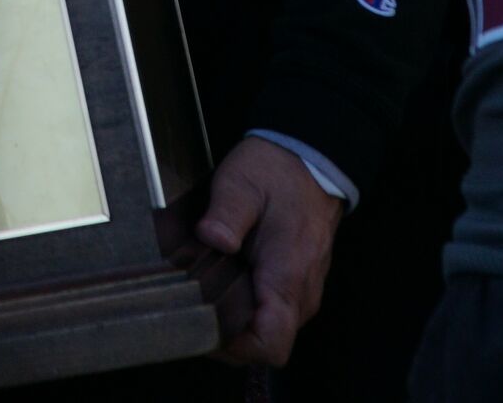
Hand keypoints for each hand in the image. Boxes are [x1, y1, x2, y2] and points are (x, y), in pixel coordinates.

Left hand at [195, 136, 345, 366]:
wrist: (310, 156)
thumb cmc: (277, 171)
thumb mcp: (241, 182)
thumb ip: (226, 214)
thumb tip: (212, 238)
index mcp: (288, 275)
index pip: (269, 345)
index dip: (233, 346)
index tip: (203, 324)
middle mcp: (301, 293)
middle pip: (264, 343)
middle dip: (226, 332)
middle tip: (193, 302)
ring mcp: (302, 290)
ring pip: (267, 328)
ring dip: (236, 317)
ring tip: (205, 288)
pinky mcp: (297, 282)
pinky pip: (271, 310)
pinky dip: (247, 303)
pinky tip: (225, 278)